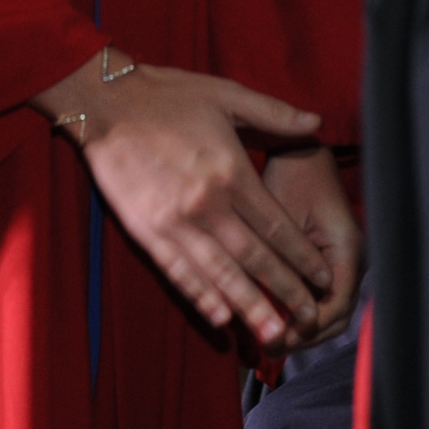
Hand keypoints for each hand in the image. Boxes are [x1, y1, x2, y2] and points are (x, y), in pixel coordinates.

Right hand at [35, 52, 331, 348]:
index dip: (301, 255)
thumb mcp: (228, 94)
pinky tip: (219, 318)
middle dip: (284, 290)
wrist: (107, 103)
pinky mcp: (148, 231)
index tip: (321, 277)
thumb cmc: (169, 95)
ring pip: (221, 274)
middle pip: (255, 258)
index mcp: (232, 172)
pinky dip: (201, 297)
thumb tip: (316, 120)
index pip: (276, 226)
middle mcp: (209, 204)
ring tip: (272, 334)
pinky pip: (180, 272)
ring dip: (248, 306)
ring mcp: (176, 222)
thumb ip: (274, 113)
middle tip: (308, 319)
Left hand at [258, 148, 361, 352]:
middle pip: (337, 318)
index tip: (275, 338)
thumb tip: (264, 310)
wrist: (304, 152)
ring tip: (271, 338)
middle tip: (269, 345)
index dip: (306, 329)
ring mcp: (347, 262)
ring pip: (331, 313)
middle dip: (304, 337)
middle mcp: (354, 260)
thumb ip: (279, 264)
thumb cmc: (292, 176)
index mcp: (348, 249)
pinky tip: (277, 318)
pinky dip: (303, 313)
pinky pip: (324, 298)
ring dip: (303, 329)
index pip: (335, 306)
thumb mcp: (281, 220)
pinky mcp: (334, 262)